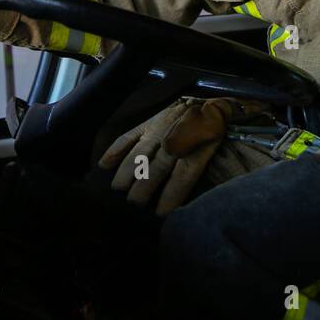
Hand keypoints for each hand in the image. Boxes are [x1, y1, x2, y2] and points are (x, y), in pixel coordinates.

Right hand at [98, 97, 252, 214]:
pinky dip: (116, 149)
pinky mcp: (149, 123)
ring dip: (128, 172)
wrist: (212, 106)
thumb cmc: (213, 138)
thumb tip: (180, 195)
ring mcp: (159, 130)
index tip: (160, 213)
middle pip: (158, 167)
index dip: (171, 195)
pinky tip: (104, 164)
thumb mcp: (214, 154)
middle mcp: (176, 141)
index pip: (182, 176)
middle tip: (134, 204)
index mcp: (196, 151)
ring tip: (118, 189)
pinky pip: (130, 136)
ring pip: (142, 153)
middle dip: (144, 187)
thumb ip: (199, 169)